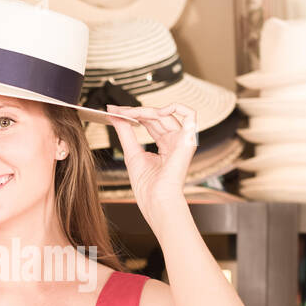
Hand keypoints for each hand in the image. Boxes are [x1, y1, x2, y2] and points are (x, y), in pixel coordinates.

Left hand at [106, 103, 196, 222]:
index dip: (133, 114)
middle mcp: (175, 141)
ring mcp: (183, 140)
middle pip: (157, 116)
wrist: (155, 199)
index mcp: (165, 146)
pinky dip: (175, 107)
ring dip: (146, 111)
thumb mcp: (131, 152)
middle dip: (136, 111)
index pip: (150, 122)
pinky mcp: (188, 140)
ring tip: (130, 113)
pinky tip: (157, 111)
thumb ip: (125, 131)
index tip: (115, 110)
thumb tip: (115, 115)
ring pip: (167, 114)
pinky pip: (190, 114)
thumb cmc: (146, 185)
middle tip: (117, 110)